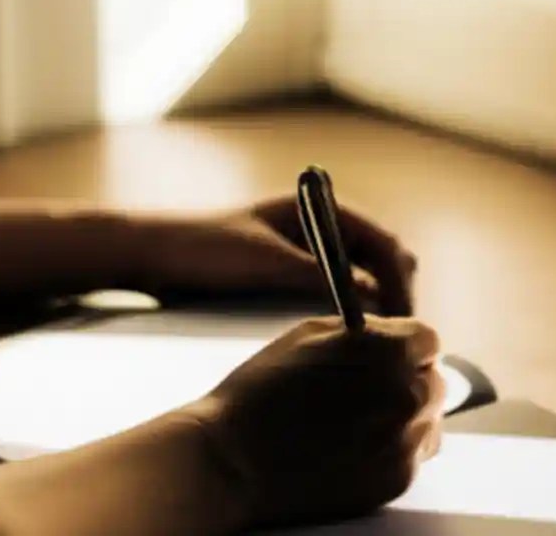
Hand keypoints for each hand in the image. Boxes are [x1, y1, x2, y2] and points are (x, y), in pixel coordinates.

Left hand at [134, 198, 417, 314]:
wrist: (151, 254)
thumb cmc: (205, 247)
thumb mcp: (268, 262)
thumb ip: (322, 276)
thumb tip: (377, 300)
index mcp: (321, 209)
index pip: (385, 243)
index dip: (400, 282)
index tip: (403, 321)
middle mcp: (320, 227)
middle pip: (381, 261)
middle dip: (394, 295)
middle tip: (395, 341)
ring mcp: (306, 251)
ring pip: (361, 280)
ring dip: (373, 306)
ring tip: (375, 346)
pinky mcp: (289, 274)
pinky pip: (335, 292)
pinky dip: (348, 312)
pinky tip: (344, 340)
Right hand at [195, 315, 444, 528]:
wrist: (233, 460)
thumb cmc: (262, 392)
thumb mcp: (310, 333)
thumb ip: (367, 331)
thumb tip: (396, 337)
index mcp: (391, 352)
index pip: (428, 341)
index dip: (405, 346)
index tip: (387, 356)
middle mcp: (408, 396)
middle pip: (432, 381)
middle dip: (405, 380)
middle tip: (366, 390)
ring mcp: (406, 442)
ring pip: (427, 421)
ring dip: (404, 417)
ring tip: (356, 421)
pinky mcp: (396, 480)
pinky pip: (412, 457)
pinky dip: (391, 450)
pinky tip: (352, 447)